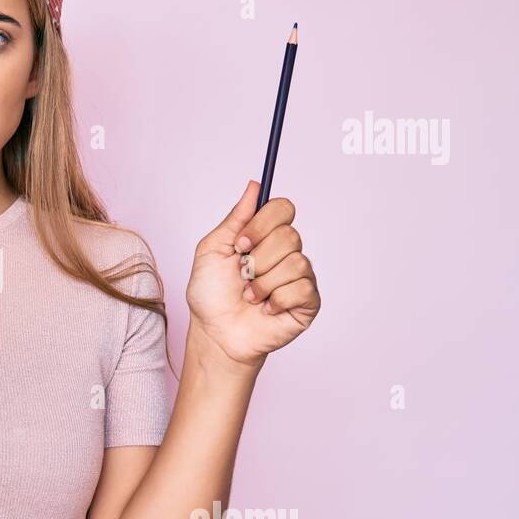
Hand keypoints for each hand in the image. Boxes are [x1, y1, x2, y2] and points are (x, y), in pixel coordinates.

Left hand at [184, 180, 320, 366]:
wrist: (214, 333)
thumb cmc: (210, 295)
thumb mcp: (212, 249)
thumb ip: (235, 218)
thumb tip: (254, 185)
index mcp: (264, 236)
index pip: (283, 208)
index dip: (262, 223)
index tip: (241, 243)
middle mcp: (285, 252)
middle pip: (290, 235)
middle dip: (258, 259)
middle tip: (242, 275)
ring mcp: (299, 277)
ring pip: (296, 263)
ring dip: (264, 283)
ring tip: (251, 296)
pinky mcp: (307, 301)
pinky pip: (302, 288)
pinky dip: (276, 300)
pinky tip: (266, 309)